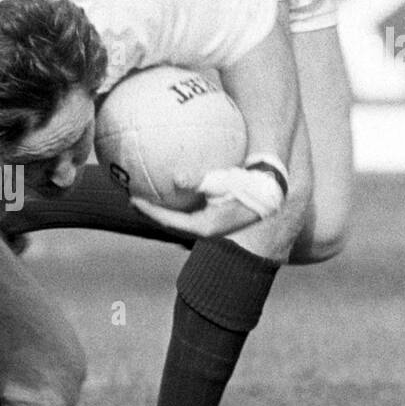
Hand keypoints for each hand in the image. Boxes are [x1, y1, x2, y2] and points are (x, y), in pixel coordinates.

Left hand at [129, 167, 283, 238]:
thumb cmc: (249, 186)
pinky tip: (172, 179)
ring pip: (179, 216)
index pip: (168, 222)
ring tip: (146, 190)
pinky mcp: (215, 214)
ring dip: (162, 205)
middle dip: (150, 210)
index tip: (132, 199)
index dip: (148, 211)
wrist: (272, 193)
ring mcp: (209, 222)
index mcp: (204, 227)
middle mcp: (204, 228)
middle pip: (169, 221)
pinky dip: (178, 197)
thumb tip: (176, 177)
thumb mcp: (226, 183)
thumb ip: (200, 181)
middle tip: (132, 198)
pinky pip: (189, 206)